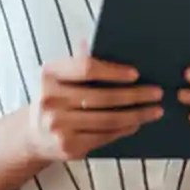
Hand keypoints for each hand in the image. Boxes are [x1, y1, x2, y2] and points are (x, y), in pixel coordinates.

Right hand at [25, 52, 163, 161]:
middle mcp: (51, 100)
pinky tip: (137, 123)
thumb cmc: (54, 99)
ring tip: (155, 110)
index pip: (86, 68)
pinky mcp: (69, 147)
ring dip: (136, 115)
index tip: (136, 73)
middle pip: (102, 97)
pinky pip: (105, 136)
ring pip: (108, 119)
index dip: (113, 71)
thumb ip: (79, 61)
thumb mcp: (59, 76)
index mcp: (50, 74)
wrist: (33, 136)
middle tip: (157, 93)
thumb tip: (103, 43)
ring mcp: (59, 126)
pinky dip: (124, 129)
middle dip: (135, 95)